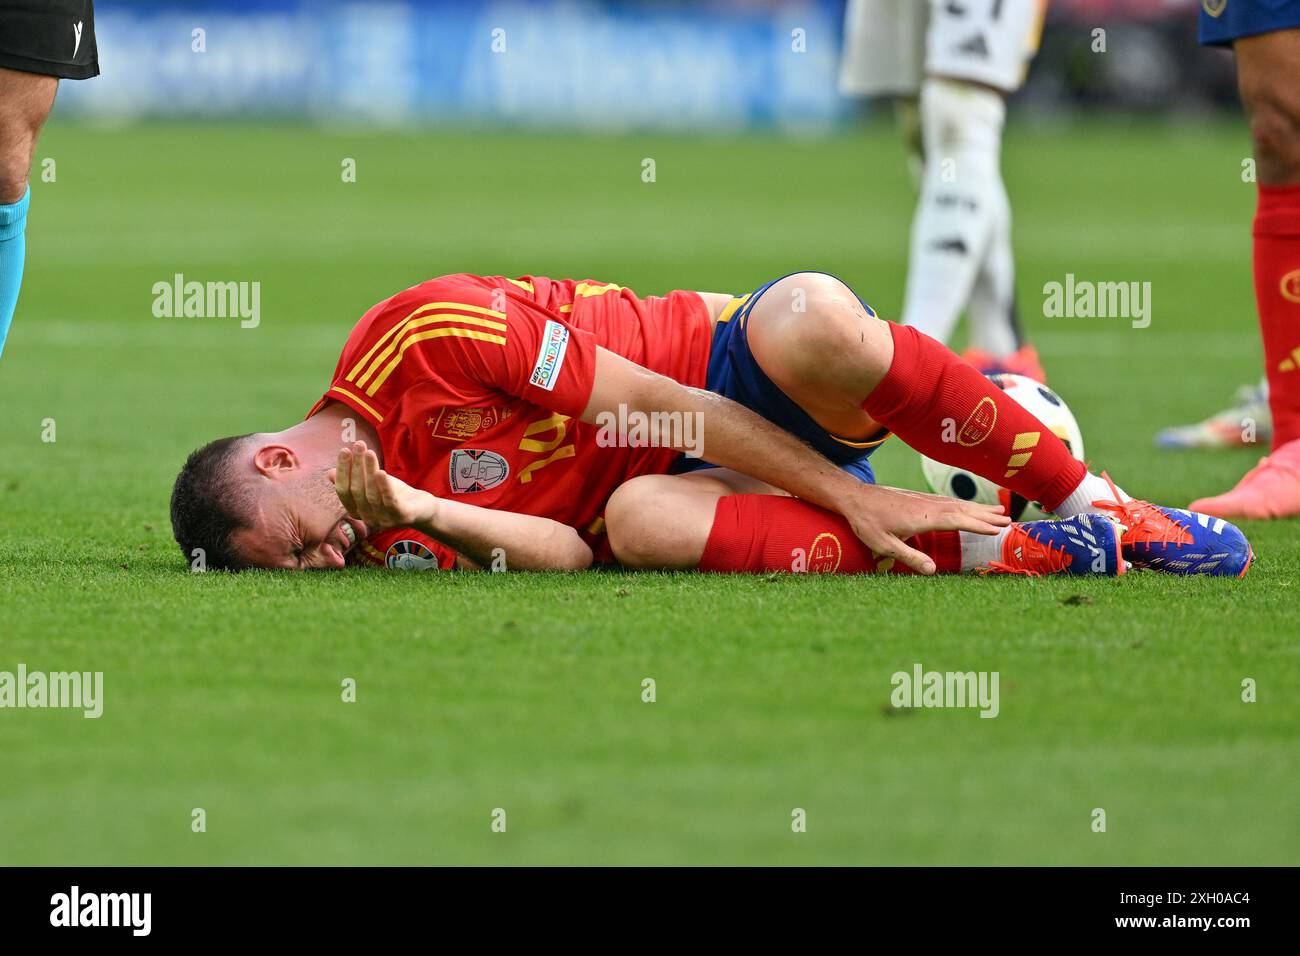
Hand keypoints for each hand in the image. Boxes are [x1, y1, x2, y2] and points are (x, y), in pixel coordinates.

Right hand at [330, 441, 436, 530]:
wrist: (422, 509)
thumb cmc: (394, 494)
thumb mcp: (371, 485)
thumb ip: (353, 480)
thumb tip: (329, 473)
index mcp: (357, 512)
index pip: (344, 491)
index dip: (343, 471)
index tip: (345, 450)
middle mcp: (368, 519)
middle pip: (357, 491)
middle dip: (356, 466)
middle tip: (358, 445)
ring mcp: (385, 520)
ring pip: (372, 494)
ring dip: (369, 470)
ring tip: (369, 451)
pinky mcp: (402, 517)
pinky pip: (390, 501)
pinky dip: (384, 486)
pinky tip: (381, 471)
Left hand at [841, 484, 1009, 575]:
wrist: (855, 497)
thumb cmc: (867, 522)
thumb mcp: (884, 545)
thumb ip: (909, 557)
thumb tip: (932, 571)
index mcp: (922, 516)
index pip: (956, 520)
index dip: (977, 524)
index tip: (997, 529)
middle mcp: (927, 505)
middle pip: (963, 509)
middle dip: (986, 515)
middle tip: (1009, 520)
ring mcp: (924, 500)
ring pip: (957, 504)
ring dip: (979, 508)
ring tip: (999, 512)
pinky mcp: (920, 498)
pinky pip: (948, 502)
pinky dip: (964, 505)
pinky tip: (970, 508)